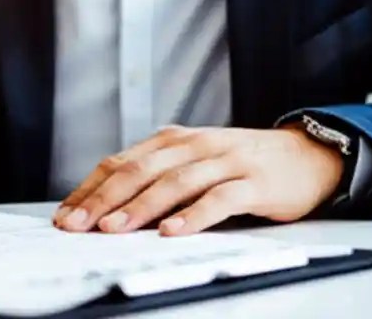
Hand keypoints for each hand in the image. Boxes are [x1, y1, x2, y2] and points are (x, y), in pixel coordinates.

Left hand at [53, 124, 343, 236]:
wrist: (306, 154)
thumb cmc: (242, 164)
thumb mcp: (194, 161)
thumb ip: (158, 176)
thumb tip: (107, 209)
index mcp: (173, 139)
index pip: (121, 163)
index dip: (90, 189)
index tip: (65, 215)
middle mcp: (195, 145)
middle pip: (140, 171)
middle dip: (103, 199)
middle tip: (78, 224)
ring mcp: (225, 161)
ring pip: (174, 183)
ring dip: (140, 208)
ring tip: (113, 229)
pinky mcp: (253, 182)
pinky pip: (219, 199)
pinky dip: (194, 216)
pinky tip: (174, 231)